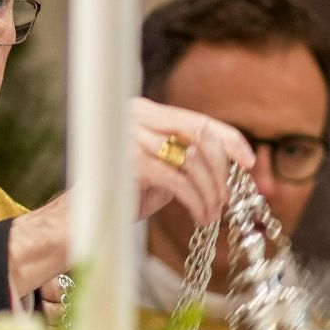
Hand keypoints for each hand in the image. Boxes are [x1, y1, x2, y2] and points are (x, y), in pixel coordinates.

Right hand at [5, 101, 255, 298]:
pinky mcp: (131, 162)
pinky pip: (179, 181)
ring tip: (211, 214)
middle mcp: (136, 115)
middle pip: (201, 138)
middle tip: (228, 200)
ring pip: (194, 161)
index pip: (199, 120)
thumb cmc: (123, 194)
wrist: (78, 219)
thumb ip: (189, 157)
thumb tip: (237, 164)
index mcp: (145, 111)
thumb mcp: (162, 168)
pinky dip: (197, 202)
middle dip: (222, 172)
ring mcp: (131, 136)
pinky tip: (200, 217)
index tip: (251, 162)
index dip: (231, 139)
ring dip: (210, 192)